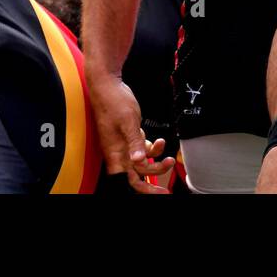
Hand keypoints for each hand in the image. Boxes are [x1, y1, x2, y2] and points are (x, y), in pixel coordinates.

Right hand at [86, 70, 173, 193]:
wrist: (108, 84)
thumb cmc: (113, 101)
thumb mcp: (127, 121)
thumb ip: (134, 141)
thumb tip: (139, 161)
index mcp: (114, 151)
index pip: (126, 179)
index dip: (141, 188)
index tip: (157, 192)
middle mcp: (118, 150)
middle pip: (135, 174)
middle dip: (151, 180)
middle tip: (165, 186)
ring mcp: (123, 143)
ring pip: (141, 161)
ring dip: (155, 162)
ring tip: (168, 158)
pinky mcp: (129, 134)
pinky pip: (142, 148)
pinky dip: (152, 148)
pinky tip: (159, 141)